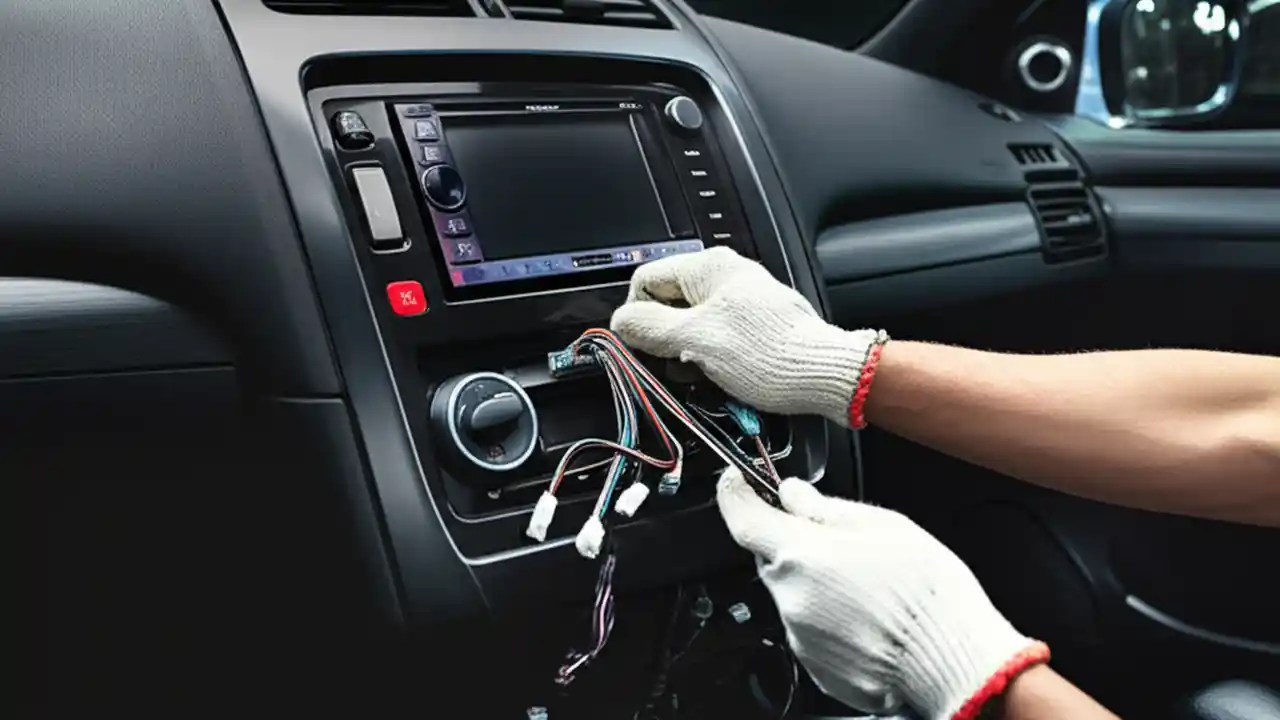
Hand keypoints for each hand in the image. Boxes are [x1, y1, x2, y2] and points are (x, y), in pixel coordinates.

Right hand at [610, 247, 885, 426]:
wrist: (825, 376)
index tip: (645, 347)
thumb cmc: (766, 354)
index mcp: (708, 267)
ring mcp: (742, 300)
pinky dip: (711, 358)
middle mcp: (725, 276)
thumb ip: (649, 327)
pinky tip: (722, 376)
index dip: (637, 316)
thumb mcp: (694, 340)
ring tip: (704, 374)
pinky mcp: (756, 325)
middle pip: (668, 304)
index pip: (645, 281)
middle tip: (676, 365)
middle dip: (665, 339)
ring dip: (687, 353)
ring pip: (691, 325)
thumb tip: (621, 321)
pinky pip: (716, 338)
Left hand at [717, 469, 1047, 719]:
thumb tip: (792, 493)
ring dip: (815, 580)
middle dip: (793, 541)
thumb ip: (824, 508)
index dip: (734, 494)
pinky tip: (865, 612)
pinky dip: (828, 615)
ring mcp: (799, 634)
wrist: (952, 659)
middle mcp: (790, 596)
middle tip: (840, 540)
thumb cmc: (927, 592)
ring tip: (866, 583)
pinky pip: (808, 626)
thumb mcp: (881, 525)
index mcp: (800, 553)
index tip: (737, 481)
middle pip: (770, 555)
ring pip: (791, 591)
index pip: (741, 516)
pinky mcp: (813, 663)